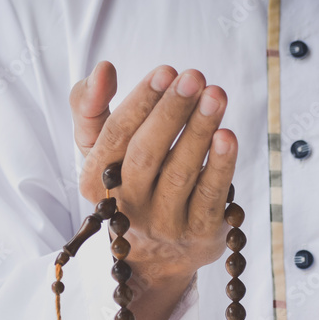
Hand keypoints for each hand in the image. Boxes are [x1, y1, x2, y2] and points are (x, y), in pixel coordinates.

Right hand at [69, 62, 236, 319]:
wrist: (160, 249)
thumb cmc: (129, 179)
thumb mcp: (99, 146)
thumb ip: (91, 104)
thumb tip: (103, 69)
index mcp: (95, 182)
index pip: (114, 137)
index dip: (140, 103)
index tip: (165, 71)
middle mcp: (126, 207)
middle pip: (145, 156)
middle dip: (170, 113)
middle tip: (194, 77)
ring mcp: (163, 224)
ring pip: (179, 175)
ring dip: (199, 131)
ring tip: (216, 95)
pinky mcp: (199, 233)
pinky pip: (209, 197)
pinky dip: (220, 166)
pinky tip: (227, 136)